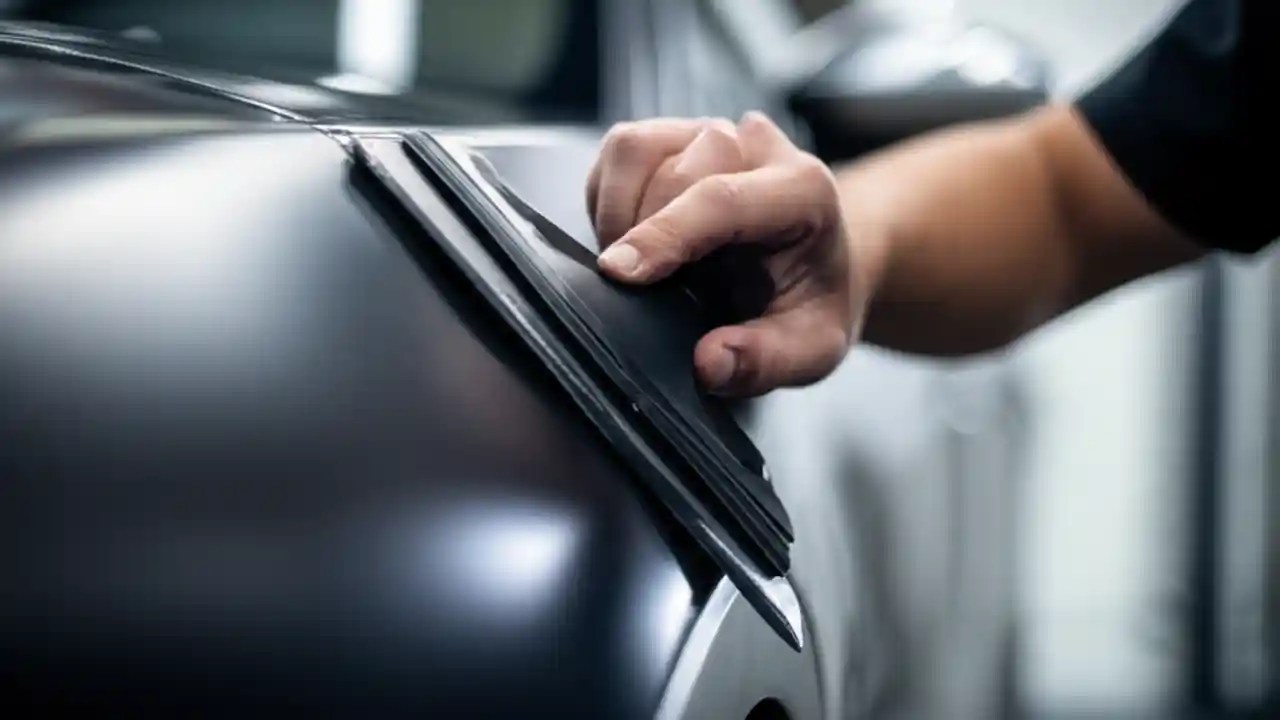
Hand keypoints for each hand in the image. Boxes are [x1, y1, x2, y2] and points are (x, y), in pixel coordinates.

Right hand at [585, 112, 865, 396]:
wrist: (812, 267)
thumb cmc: (810, 303)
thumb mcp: (812, 350)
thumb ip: (766, 361)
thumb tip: (708, 362)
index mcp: (803, 191)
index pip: (723, 199)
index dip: (664, 234)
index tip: (618, 273)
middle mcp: (758, 149)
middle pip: (674, 171)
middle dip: (641, 232)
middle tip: (642, 290)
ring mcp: (713, 135)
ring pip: (637, 148)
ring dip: (617, 209)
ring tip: (636, 264)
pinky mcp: (675, 137)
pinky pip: (621, 152)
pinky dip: (608, 198)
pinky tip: (633, 241)